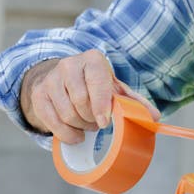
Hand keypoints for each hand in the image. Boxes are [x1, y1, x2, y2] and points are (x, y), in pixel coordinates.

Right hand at [19, 49, 160, 143]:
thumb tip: (155, 117)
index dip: (101, 104)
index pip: (96, 81)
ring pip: (66, 113)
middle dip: (92, 118)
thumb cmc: (95, 83)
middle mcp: (69, 65)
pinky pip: (51, 122)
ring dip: (80, 126)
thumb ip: (134, 101)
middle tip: (99, 122)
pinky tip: (76, 134)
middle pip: (80, 101)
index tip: (105, 121)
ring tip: (88, 124)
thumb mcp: (114, 88)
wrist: (64, 77)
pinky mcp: (39, 95)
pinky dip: (66, 134)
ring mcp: (51, 79)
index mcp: (92, 59)